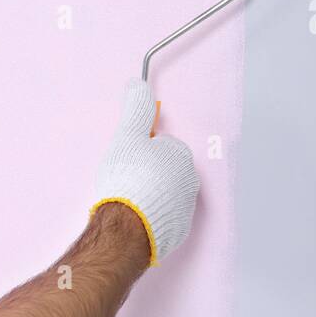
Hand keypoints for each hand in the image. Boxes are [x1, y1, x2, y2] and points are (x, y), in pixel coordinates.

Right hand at [91, 76, 199, 265]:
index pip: (161, 145)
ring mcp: (186, 207)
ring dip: (150, 195)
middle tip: (126, 180)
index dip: (141, 150)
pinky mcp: (179, 231)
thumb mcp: (128, 135)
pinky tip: (136, 218)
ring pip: (166, 194)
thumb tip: (138, 85)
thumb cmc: (127, 179)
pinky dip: (152, 216)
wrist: (127, 228)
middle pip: (166, 170)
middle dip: (148, 173)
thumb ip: (136, 109)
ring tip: (129, 201)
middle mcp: (190, 180)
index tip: (128, 160)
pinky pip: (165, 217)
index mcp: (180, 154)